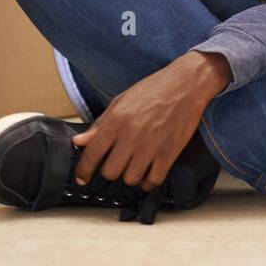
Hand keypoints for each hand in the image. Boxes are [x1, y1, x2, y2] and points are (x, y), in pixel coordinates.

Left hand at [70, 51, 230, 190]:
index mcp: (117, 120)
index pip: (92, 154)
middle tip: (115, 163)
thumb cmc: (154, 89)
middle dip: (109, 171)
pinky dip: (148, 182)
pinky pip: (153, 181)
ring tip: (133, 166)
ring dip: (129, 176)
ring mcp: (151, 146)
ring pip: (130, 179)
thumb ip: (100, 124)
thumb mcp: (122, 101)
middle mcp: (132, 135)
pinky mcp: (169, 153)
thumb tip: (79, 142)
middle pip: (110, 172)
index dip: (83, 170)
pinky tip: (148, 172)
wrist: (186, 84)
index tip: (82, 177)